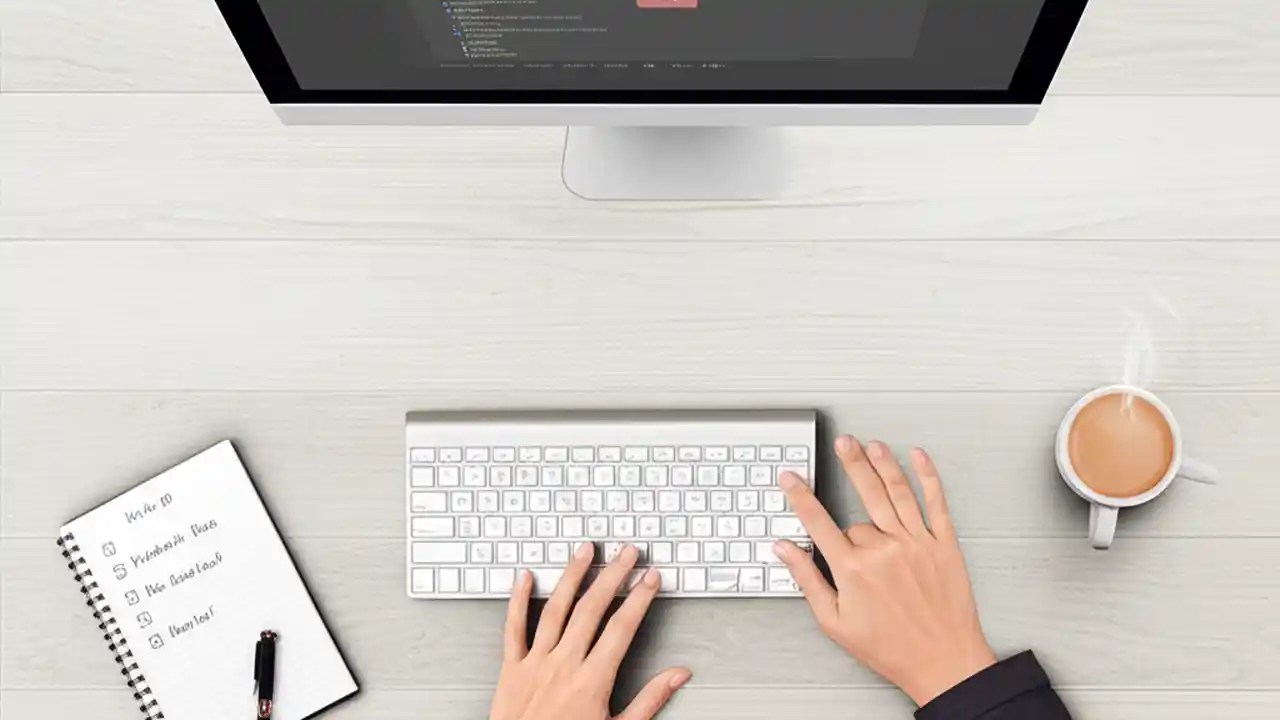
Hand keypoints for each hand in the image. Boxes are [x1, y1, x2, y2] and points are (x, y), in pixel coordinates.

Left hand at [489, 542, 691, 719]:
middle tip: (627, 553)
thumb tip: (678, 675)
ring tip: (585, 551)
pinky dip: (518, 599)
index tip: (650, 578)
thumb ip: (650, 700)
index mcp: (592, 681)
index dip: (640, 598)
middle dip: (613, 575)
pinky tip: (524, 577)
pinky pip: (513, 628)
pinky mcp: (511, 669)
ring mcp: (536, 663)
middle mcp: (563, 665)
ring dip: (572, 576)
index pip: (622, 627)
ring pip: (556, 609)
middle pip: (592, 609)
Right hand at [773, 436, 995, 705]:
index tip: (791, 478)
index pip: (819, 521)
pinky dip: (927, 477)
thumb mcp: (835, 622)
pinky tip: (918, 458)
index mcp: (854, 569)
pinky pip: (935, 503)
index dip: (801, 496)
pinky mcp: (944, 546)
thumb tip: (784, 551)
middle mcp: (884, 550)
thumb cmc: (891, 648)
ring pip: (896, 492)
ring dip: (881, 463)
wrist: (943, 664)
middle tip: (841, 443)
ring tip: (870, 443)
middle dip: (849, 465)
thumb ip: (807, 581)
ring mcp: (916, 544)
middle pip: (862, 499)